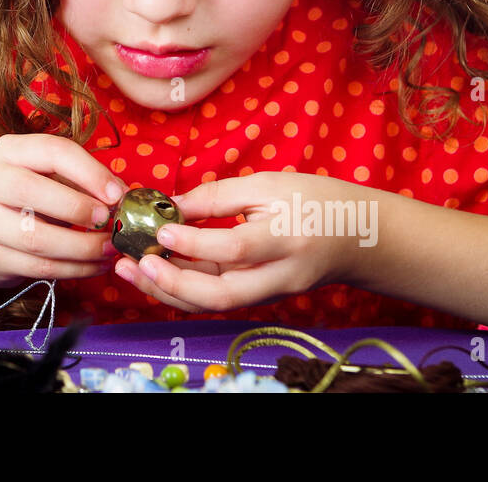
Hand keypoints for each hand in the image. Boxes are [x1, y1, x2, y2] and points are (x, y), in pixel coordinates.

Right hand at [0, 133, 124, 289]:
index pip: (52, 151)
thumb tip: (123, 195)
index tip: (118, 194)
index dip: (89, 172)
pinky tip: (95, 266)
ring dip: (82, 247)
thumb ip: (80, 181)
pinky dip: (73, 269)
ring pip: (35, 237)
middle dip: (79, 208)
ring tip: (110, 249)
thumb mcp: (45, 178)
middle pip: (31, 191)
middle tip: (109, 222)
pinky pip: (36, 268)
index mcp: (7, 150)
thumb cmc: (22, 200)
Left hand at [112, 171, 363, 312]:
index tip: (161, 228)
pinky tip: (154, 272)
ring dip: (167, 291)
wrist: (359, 238)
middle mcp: (279, 275)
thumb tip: (170, 207)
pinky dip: (182, 289)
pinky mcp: (260, 299)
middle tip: (133, 263)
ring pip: (213, 304)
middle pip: (221, 295)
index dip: (194, 241)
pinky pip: (217, 299)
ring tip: (129, 270)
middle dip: (171, 284)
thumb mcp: (270, 184)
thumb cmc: (315, 202)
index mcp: (287, 238)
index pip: (235, 248)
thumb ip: (218, 196)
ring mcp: (270, 294)